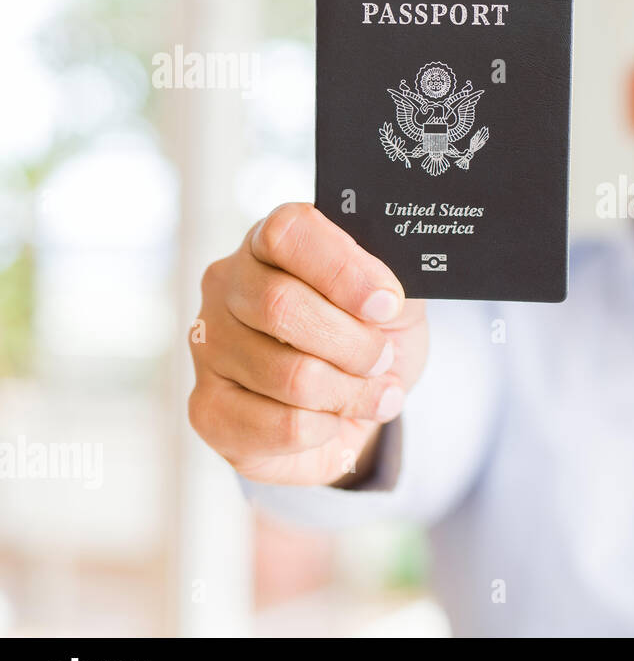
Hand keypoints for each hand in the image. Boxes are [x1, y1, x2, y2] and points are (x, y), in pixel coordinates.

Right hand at [188, 203, 428, 485]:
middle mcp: (227, 286)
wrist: (354, 409)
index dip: (342, 270)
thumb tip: (387, 298)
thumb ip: (393, 286)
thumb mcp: (396, 304)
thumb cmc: (368, 342)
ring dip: (349, 392)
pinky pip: (282, 426)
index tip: (387, 304)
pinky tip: (334, 419)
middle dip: (353, 343)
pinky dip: (326, 427)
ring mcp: (210, 347)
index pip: (287, 233)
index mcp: (270, 244)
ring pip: (289, 375)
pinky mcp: (210, 410)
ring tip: (371, 392)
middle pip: (280, 305)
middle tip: (382, 359)